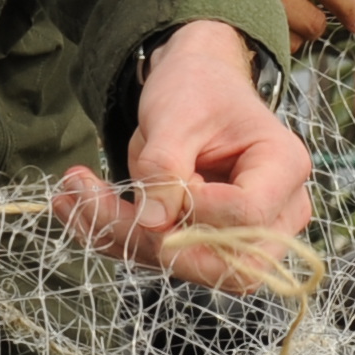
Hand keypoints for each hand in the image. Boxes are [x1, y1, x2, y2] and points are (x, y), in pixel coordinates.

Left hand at [52, 22, 313, 286]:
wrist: (197, 87)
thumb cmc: (196, 89)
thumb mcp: (174, 114)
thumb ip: (165, 165)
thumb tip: (152, 222)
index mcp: (283, 168)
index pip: (247, 214)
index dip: (195, 207)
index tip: (157, 177)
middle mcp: (280, 211)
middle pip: (229, 264)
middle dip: (153, 241)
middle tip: (90, 199)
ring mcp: (251, 235)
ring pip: (190, 268)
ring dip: (121, 236)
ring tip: (71, 192)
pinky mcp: (212, 244)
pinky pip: (167, 259)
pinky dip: (117, 236)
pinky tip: (77, 206)